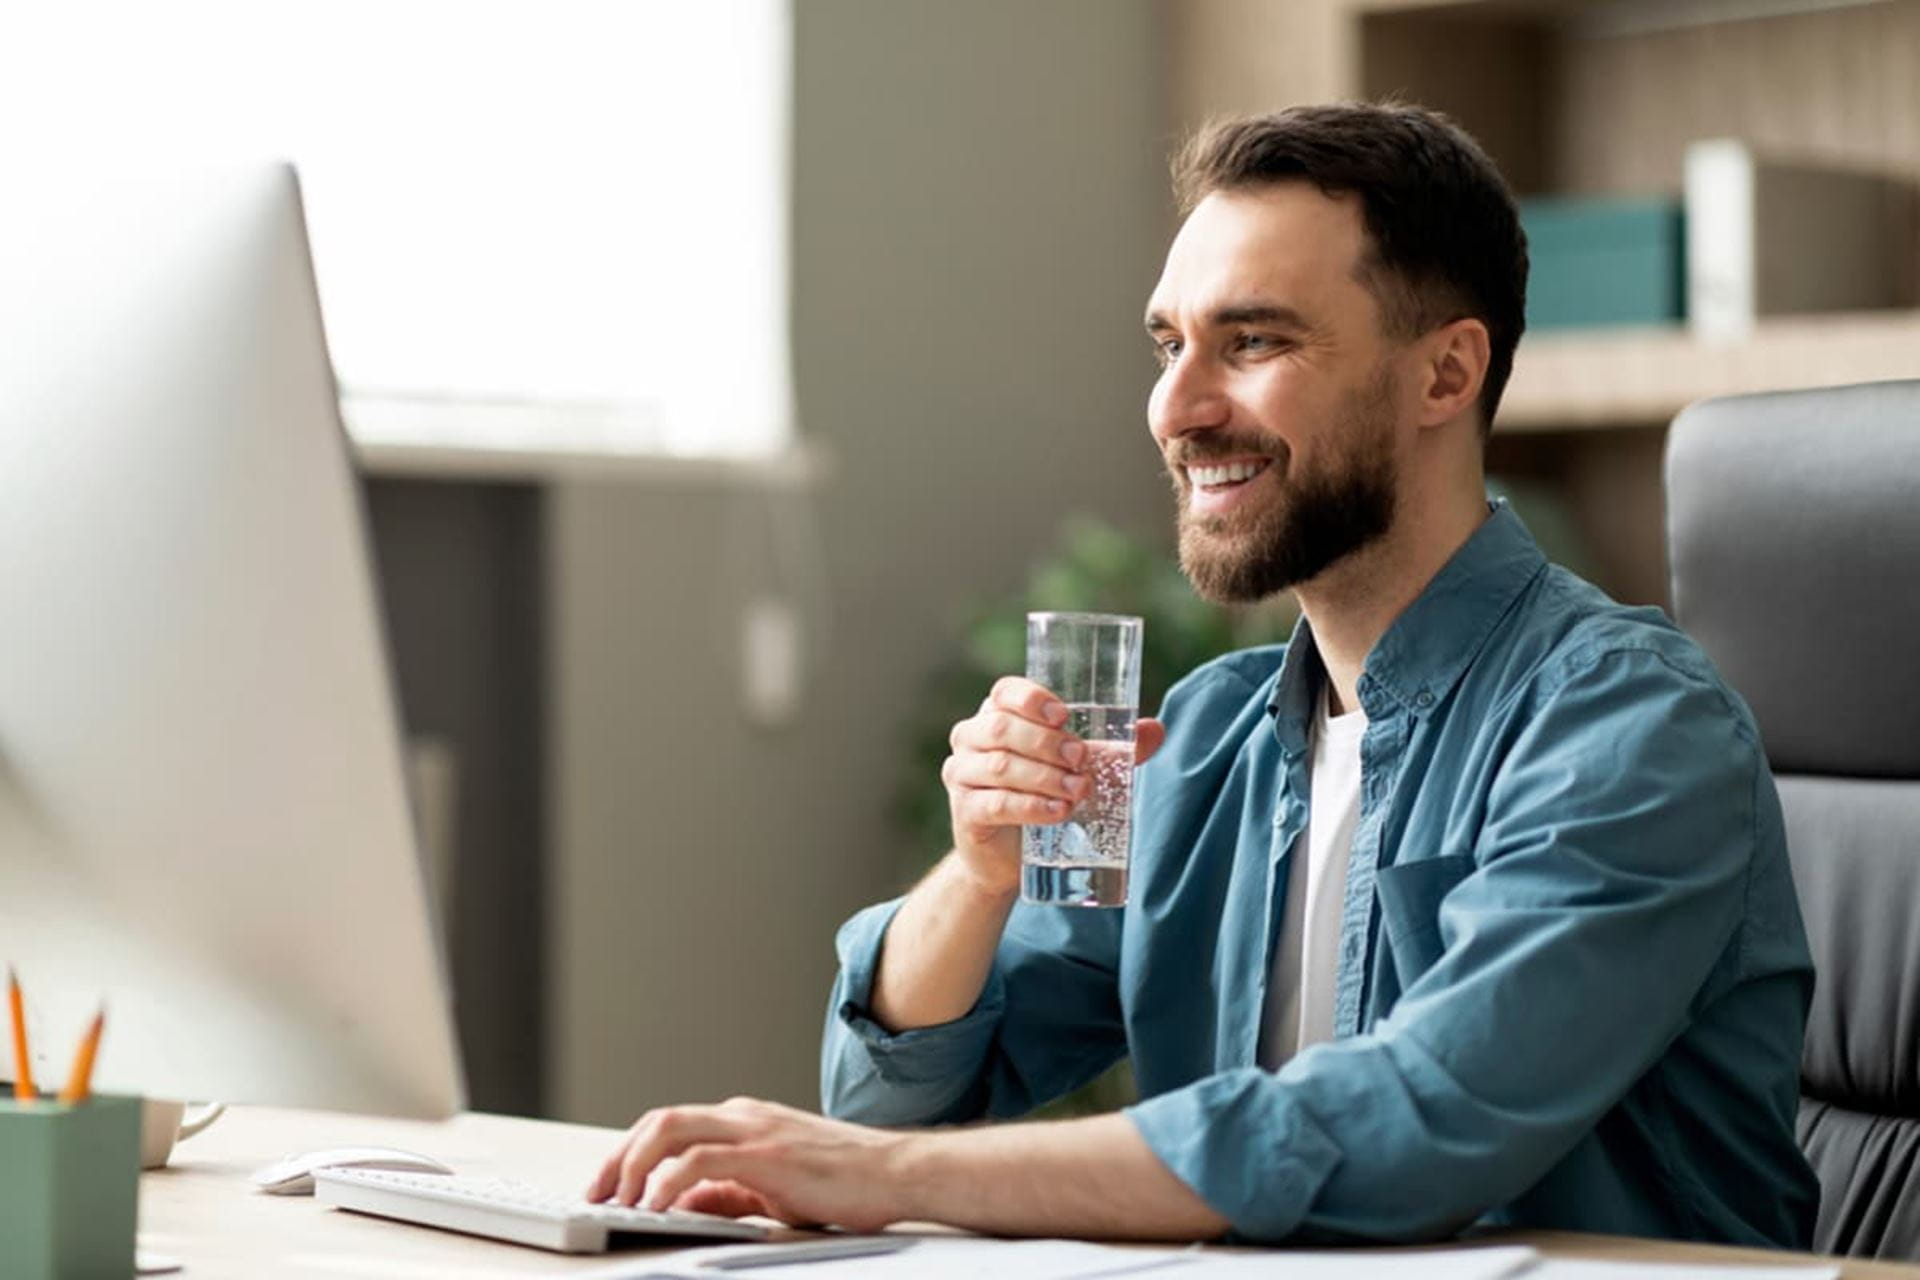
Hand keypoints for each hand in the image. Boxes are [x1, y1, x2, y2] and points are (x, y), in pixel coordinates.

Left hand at [585, 1097, 909, 1232]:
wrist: (898, 1172)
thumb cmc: (846, 1181)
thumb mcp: (774, 1189)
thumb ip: (728, 1193)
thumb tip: (683, 1205)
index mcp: (743, 1121)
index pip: (671, 1126)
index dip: (630, 1154)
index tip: (605, 1187)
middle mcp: (743, 1116)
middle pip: (659, 1120)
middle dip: (617, 1157)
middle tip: (595, 1194)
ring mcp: (755, 1130)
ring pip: (671, 1128)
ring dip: (633, 1165)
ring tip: (617, 1200)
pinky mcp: (769, 1153)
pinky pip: (703, 1159)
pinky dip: (670, 1181)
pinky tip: (657, 1205)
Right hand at [942, 677, 1164, 895]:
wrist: (1006, 857)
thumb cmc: (1040, 795)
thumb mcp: (1075, 768)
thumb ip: (1112, 750)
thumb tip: (1155, 729)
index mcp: (996, 715)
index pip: (1005, 692)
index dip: (1031, 699)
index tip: (1063, 716)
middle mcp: (971, 739)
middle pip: (1002, 729)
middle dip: (1046, 743)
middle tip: (1082, 758)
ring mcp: (962, 775)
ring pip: (1001, 767)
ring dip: (1044, 777)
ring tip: (1079, 790)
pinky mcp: (966, 813)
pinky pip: (996, 804)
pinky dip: (1031, 807)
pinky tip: (1059, 812)